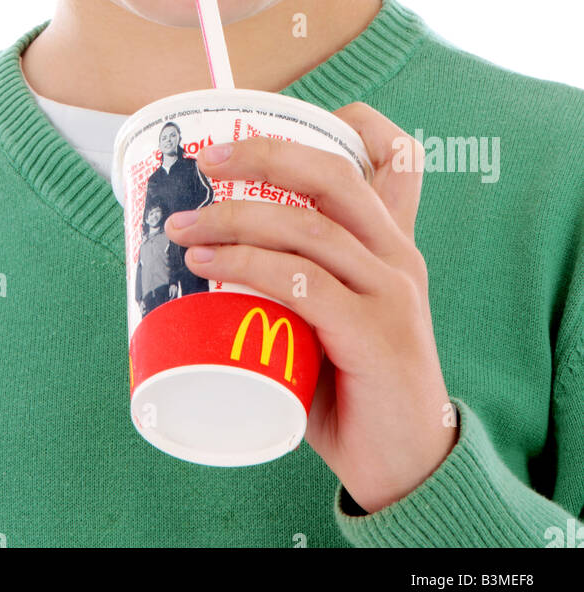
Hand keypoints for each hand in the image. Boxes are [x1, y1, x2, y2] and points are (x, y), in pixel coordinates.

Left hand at [164, 105, 458, 513]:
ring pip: (307, 227)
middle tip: (205, 160)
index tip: (283, 121)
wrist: (408, 470)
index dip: (353, 123)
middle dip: (263, 155)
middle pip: (333, 174)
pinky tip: (207, 266)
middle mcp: (399, 256)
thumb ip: (290, 283)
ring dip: (233, 218)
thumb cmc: (353, 389)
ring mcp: (392, 293)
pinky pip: (304, 284)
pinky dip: (246, 267)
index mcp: (393, 244)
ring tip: (182, 228)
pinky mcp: (376, 335)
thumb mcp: (329, 320)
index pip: (398, 157)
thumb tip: (199, 256)